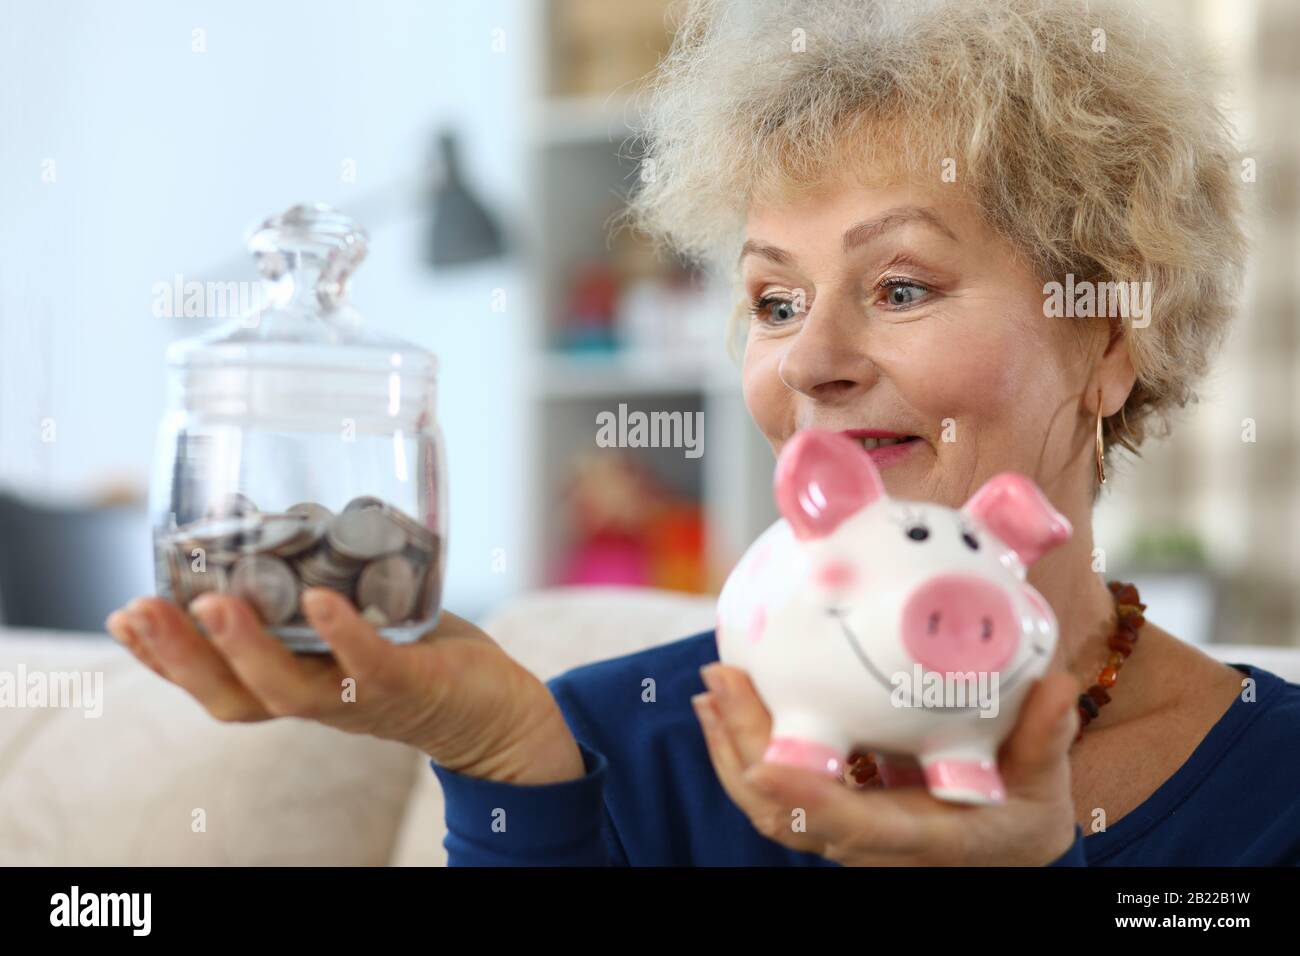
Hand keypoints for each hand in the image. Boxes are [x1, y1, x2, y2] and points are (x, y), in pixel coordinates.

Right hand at [105, 590, 583, 784]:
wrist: (492, 708)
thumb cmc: (414, 653)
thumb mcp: (351, 617)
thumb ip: (310, 580)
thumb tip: (264, 512)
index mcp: (292, 682)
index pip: (212, 681)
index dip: (161, 656)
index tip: (122, 614)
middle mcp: (315, 699)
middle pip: (230, 695)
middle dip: (179, 656)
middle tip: (138, 609)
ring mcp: (359, 697)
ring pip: (286, 690)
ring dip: (244, 649)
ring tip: (214, 603)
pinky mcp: (408, 686)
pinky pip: (369, 667)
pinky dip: (344, 636)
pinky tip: (323, 601)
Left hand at [694, 663, 1079, 864]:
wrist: (1007, 842)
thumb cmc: (1025, 808)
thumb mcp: (1046, 779)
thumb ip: (1047, 737)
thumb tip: (1059, 687)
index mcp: (923, 838)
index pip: (853, 825)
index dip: (807, 796)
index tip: (765, 762)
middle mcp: (871, 845)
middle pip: (789, 813)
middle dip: (744, 751)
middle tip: (719, 684)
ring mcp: (845, 831)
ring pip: (770, 806)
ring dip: (730, 749)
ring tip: (710, 690)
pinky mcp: (833, 810)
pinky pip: (777, 790)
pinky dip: (744, 748)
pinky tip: (727, 703)